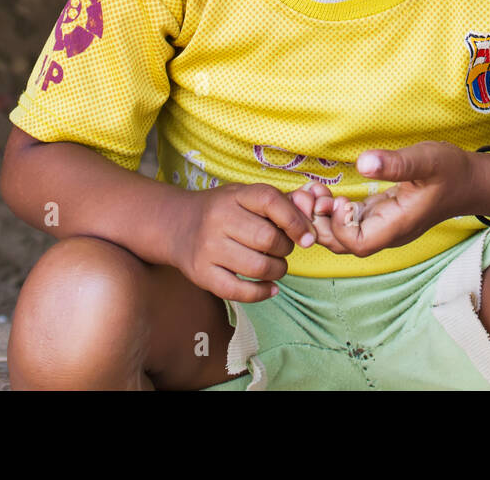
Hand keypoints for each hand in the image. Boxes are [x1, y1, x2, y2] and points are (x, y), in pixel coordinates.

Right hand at [171, 183, 316, 302]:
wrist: (176, 225)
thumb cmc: (222, 211)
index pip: (270, 201)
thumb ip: (279, 204)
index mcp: (235, 196)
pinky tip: (269, 288)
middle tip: (282, 249)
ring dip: (277, 271)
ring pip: (258, 266)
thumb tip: (314, 213)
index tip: (307, 237)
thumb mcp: (245, 196)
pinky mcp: (201, 274)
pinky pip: (239, 291)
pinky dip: (261, 292)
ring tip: (276, 267)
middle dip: (285, 248)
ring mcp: (208, 248)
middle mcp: (219, 219)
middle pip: (268, 238)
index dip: (295, 220)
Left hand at [301, 141, 474, 257]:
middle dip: (320, 224)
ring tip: (314, 192)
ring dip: (321, 219)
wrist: (470, 182)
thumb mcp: (427, 160)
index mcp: (398, 225)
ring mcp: (382, 225)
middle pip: (343, 244)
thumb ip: (397, 163)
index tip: (339, 200)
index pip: (359, 243)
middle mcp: (388, 231)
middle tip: (311, 195)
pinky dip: (331, 211)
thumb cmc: (452, 171)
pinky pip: (348, 223)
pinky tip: (323, 192)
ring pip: (342, 236)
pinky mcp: (379, 215)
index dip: (341, 227)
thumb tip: (363, 162)